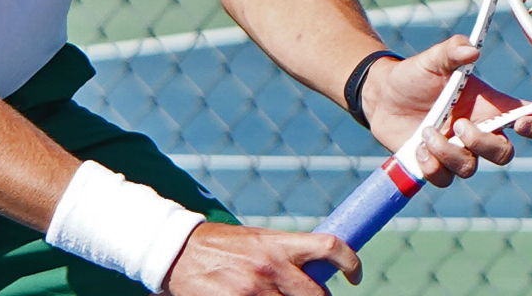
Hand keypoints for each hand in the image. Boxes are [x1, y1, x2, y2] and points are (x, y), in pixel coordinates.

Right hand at [163, 222, 359, 294]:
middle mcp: (270, 267)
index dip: (351, 262)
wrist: (177, 252)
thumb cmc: (221, 246)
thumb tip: (316, 273)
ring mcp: (254, 291)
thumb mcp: (256, 241)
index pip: (329, 247)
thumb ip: (285, 255)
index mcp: (277, 244)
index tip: (355, 276)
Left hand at [359, 36, 531, 186]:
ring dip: (448, 152)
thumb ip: (452, 50)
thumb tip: (471, 50)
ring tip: (426, 131)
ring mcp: (458, 152)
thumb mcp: (433, 59)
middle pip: (504, 153)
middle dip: (484, 143)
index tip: (521, 122)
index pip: (528, 119)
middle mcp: (478, 132)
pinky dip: (432, 166)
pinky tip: (418, 147)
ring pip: (470, 168)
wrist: (382, 95)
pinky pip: (445, 179)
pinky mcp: (436, 166)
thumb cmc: (415, 75)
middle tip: (458, 125)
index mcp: (488, 106)